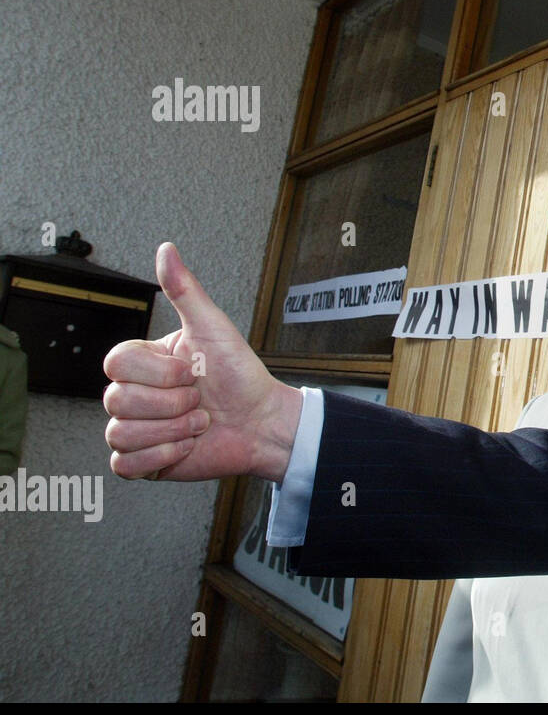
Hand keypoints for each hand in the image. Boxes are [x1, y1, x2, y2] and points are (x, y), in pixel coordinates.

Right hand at [103, 242, 301, 482]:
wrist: (264, 423)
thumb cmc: (241, 375)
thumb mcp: (214, 328)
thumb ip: (186, 291)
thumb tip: (167, 250)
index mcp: (145, 362)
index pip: (116, 364)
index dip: (158, 373)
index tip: (190, 371)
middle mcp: (135, 394)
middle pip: (116, 400)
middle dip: (171, 404)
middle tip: (199, 400)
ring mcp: (138, 428)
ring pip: (120, 433)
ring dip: (171, 430)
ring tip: (198, 423)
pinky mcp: (144, 461)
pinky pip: (125, 465)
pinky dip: (161, 456)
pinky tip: (186, 445)